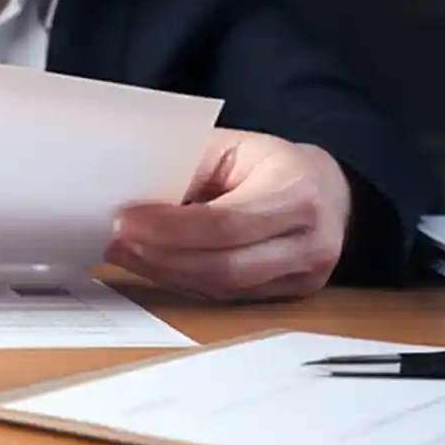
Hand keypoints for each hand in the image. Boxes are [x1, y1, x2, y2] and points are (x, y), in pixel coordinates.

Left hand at [108, 128, 351, 301]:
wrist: (328, 191)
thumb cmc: (272, 164)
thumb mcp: (233, 147)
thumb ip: (189, 166)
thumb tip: (132, 192)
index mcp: (298, 192)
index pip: (226, 222)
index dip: (171, 228)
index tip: (124, 222)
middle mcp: (310, 242)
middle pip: (224, 266)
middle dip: (161, 257)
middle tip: (116, 242)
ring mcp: (303, 276)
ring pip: (222, 288)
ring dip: (165, 273)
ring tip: (125, 253)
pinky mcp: (288, 296)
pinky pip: (225, 297)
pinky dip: (183, 282)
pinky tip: (153, 265)